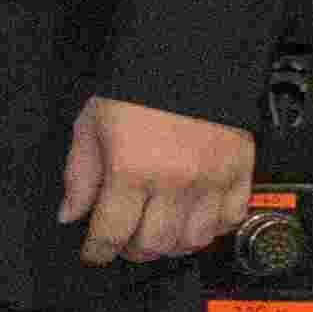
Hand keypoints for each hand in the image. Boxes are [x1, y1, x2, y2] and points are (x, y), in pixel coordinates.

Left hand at [60, 95, 258, 271]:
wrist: (190, 58)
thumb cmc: (136, 90)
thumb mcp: (90, 126)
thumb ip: (79, 176)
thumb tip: (70, 214)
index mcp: (131, 170)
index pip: (112, 231)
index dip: (98, 250)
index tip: (94, 253)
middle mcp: (175, 182)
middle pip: (154, 244)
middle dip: (133, 251)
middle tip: (124, 242)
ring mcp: (213, 180)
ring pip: (195, 239)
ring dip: (173, 245)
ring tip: (158, 232)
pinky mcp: (242, 171)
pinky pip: (232, 219)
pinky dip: (213, 228)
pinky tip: (194, 219)